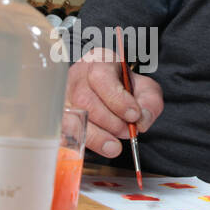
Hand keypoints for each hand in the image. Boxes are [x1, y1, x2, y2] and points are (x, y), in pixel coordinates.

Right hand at [66, 46, 162, 160]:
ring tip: (114, 144)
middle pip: (85, 99)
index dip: (117, 99)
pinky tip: (98, 147)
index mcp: (99, 62)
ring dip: (97, 135)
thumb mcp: (146, 90)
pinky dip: (82, 143)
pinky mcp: (59, 117)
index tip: (134, 115)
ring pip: (72, 118)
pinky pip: (64, 133)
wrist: (112, 97)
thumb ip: (150, 103)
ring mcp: (63, 96)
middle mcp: (77, 76)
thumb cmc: (126, 91)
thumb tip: (142, 120)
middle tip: (127, 131)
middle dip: (110, 121)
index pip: (100, 76)